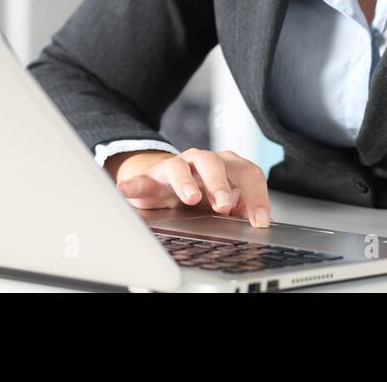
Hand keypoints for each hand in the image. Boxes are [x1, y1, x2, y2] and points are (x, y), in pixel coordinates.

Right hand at [109, 148, 271, 227]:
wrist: (163, 185)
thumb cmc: (199, 194)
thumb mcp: (222, 202)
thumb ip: (239, 207)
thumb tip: (257, 223)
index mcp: (225, 166)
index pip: (247, 173)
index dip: (256, 196)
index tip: (260, 220)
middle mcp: (200, 162)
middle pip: (214, 163)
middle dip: (220, 184)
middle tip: (224, 205)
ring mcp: (174, 167)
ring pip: (179, 165)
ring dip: (185, 181)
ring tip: (189, 197)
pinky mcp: (149, 177)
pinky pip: (139, 179)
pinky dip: (133, 185)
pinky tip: (126, 191)